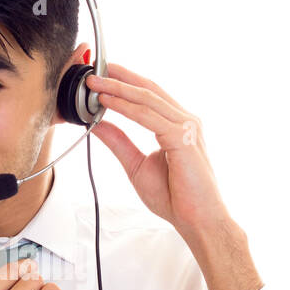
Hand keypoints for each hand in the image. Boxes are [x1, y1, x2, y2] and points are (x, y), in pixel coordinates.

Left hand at [86, 62, 230, 235]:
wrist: (197, 220)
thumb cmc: (175, 197)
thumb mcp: (137, 166)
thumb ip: (119, 143)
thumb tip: (97, 125)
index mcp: (176, 125)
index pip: (149, 95)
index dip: (125, 82)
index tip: (100, 75)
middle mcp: (184, 121)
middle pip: (148, 90)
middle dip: (119, 78)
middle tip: (93, 70)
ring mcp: (186, 127)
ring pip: (147, 99)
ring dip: (118, 89)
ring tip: (94, 83)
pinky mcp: (183, 138)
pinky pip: (149, 117)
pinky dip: (126, 108)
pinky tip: (107, 103)